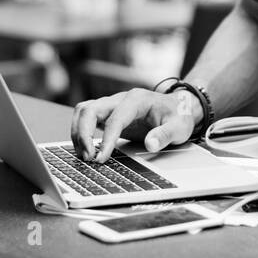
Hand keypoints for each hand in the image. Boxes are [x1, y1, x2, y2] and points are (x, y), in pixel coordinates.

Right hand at [70, 88, 201, 162]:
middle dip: (82, 134)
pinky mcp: (108, 113)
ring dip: (78, 132)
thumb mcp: (179, 127)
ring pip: (83, 111)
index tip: (101, 158)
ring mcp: (112, 105)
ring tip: (85, 156)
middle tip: (88, 158)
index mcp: (136, 100)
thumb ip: (165, 135)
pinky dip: (81, 132)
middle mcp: (120, 99)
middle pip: (90, 109)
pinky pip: (86, 117)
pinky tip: (86, 150)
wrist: (179, 108)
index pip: (114, 118)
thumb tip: (150, 145)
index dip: (106, 139)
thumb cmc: (178, 116)